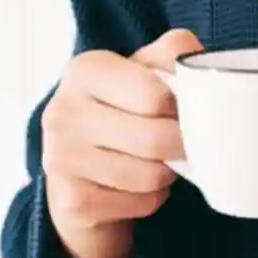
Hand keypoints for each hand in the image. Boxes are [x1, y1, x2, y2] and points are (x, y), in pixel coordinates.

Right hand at [41, 29, 202, 257]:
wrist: (76, 170)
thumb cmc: (119, 112)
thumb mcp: (142, 72)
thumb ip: (172, 54)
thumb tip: (196, 58)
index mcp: (84, 70)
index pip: (155, 95)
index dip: (182, 107)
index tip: (180, 111)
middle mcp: (64, 112)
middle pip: (156, 139)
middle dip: (182, 145)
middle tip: (184, 143)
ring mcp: (62, 159)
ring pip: (150, 175)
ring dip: (167, 173)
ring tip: (158, 162)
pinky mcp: (72, 201)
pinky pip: (142, 203)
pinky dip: (153, 199)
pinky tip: (138, 186)